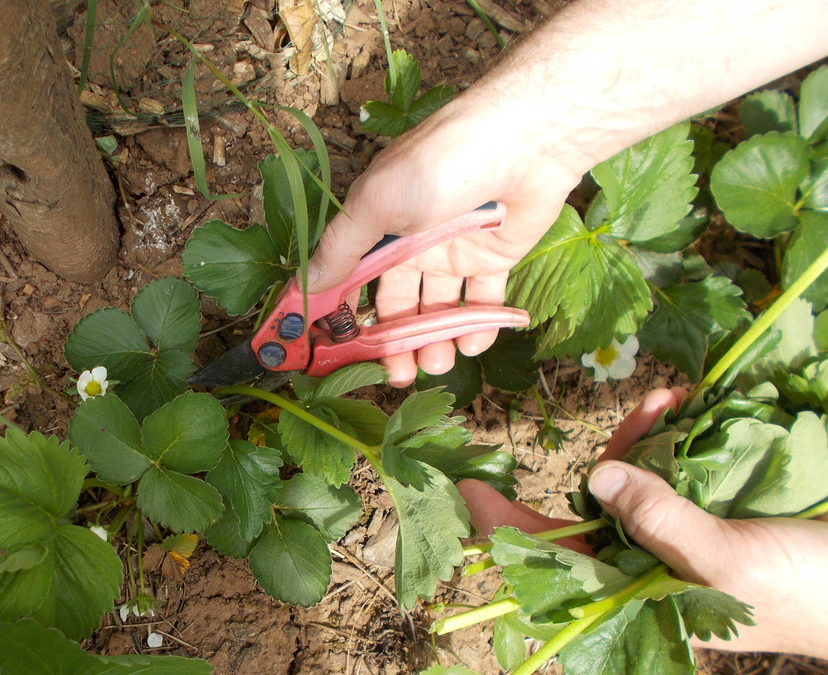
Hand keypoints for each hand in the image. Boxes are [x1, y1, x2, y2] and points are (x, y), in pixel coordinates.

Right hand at [307, 96, 582, 386]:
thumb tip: (304, 285)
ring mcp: (454, 252)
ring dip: (434, 341)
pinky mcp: (494, 258)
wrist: (525, 142)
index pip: (354, 281)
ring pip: (438, 309)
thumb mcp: (376, 204)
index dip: (348, 317)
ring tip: (436, 365)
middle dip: (395, 343)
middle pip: (397, 305)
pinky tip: (473, 343)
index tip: (343, 354)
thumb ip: (341, 249)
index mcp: (378, 227)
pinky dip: (479, 327)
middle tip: (397, 376)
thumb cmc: (439, 165)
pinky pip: (482, 302)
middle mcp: (412, 242)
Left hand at [459, 389, 827, 658]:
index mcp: (636, 598)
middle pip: (590, 511)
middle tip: (643, 406)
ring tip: (674, 399)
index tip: (465, 489)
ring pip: (631, 485)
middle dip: (604, 458)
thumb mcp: (726, 562)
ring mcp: (675, 542)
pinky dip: (672, 440)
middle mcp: (645, 570)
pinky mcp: (707, 517)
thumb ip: (660, 523)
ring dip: (642, 440)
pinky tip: (686, 406)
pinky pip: (671, 475)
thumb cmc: (806, 593)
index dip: (504, 529)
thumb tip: (596, 481)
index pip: (550, 563)